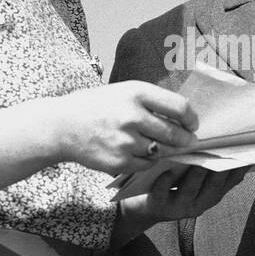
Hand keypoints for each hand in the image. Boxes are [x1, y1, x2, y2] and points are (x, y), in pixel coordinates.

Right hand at [54, 81, 197, 175]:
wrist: (62, 126)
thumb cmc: (96, 106)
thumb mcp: (124, 91)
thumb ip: (152, 102)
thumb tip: (184, 118)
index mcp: (136, 93)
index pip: (179, 107)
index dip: (191, 118)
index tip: (192, 124)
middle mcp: (132, 116)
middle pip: (174, 134)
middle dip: (186, 140)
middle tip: (189, 141)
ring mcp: (126, 141)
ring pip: (162, 151)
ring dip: (166, 150)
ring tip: (159, 144)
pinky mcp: (120, 161)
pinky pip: (147, 164)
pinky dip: (148, 160)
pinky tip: (139, 152)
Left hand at [114, 165, 249, 245]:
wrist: (145, 208)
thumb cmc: (174, 187)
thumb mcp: (198, 183)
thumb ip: (217, 174)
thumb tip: (244, 159)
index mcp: (211, 197)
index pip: (229, 182)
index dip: (238, 169)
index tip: (246, 154)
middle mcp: (198, 205)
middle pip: (212, 186)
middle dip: (218, 170)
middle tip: (223, 151)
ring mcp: (178, 207)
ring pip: (189, 189)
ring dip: (195, 174)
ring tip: (198, 158)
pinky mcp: (159, 206)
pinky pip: (163, 192)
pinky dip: (166, 180)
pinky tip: (167, 170)